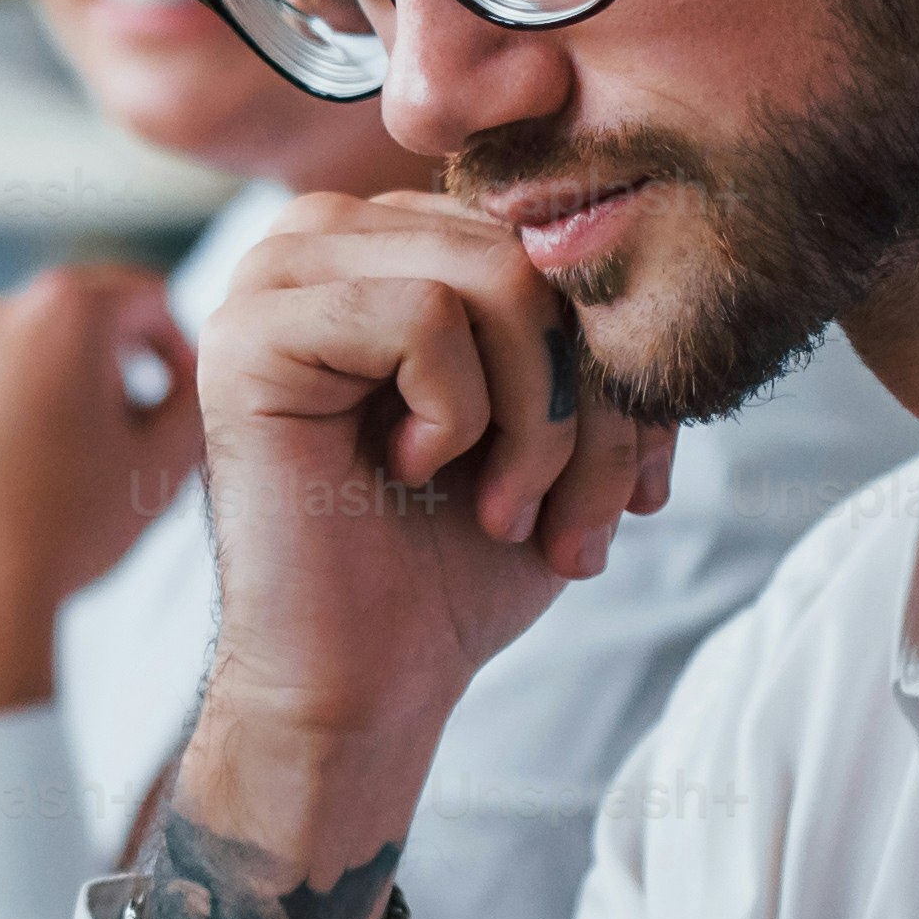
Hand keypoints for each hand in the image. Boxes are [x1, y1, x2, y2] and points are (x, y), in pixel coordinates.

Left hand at [0, 263, 203, 753]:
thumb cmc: (66, 534)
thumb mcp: (164, 466)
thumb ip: (193, 401)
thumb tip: (184, 381)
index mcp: (63, 314)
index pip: (140, 298)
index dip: (171, 345)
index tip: (173, 393)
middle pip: (58, 328)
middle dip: (92, 374)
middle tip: (110, 443)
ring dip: (22, 402)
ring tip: (39, 478)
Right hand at [152, 193, 675, 918]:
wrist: (366, 685)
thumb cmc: (456, 562)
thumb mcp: (569, 422)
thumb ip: (598, 323)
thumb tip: (671, 268)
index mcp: (393, 240)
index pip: (550, 233)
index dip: (615, 356)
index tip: (634, 481)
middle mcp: (323, 235)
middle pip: (527, 249)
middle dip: (591, 396)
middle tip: (573, 513)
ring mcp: (273, 277)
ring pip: (490, 275)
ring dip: (538, 416)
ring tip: (507, 506)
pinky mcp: (247, 334)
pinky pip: (420, 315)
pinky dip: (455, 415)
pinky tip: (411, 472)